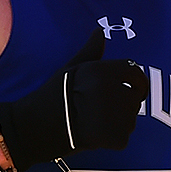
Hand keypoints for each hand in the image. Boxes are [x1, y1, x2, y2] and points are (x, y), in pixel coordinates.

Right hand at [0, 31, 147, 168]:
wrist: (34, 127)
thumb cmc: (53, 96)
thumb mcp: (72, 68)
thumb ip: (91, 50)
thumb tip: (100, 31)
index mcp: (103, 71)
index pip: (135, 73)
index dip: (136, 82)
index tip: (132, 90)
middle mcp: (111, 90)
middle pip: (134, 98)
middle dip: (124, 105)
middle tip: (103, 111)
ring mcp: (113, 115)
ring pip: (130, 120)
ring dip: (119, 123)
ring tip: (95, 122)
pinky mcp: (113, 137)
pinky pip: (123, 138)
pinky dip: (112, 140)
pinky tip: (94, 136)